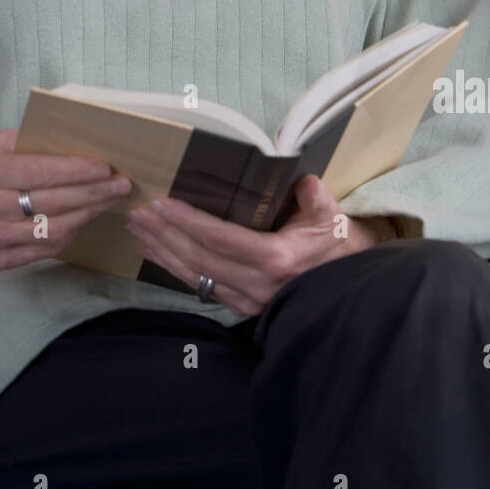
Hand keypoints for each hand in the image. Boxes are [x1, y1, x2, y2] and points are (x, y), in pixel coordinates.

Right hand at [0, 128, 132, 269]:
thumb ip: (26, 143)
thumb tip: (74, 142)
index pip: (36, 172)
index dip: (74, 170)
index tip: (104, 167)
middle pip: (50, 202)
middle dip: (92, 192)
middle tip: (121, 184)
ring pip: (52, 229)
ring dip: (88, 214)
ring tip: (110, 200)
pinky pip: (45, 249)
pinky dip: (71, 233)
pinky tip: (87, 218)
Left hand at [124, 174, 395, 316]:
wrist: (352, 287)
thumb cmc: (340, 246)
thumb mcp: (334, 218)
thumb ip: (317, 199)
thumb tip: (303, 182)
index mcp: (277, 259)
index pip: (222, 239)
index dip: (189, 222)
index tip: (162, 204)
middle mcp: (258, 284)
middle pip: (199, 258)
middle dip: (164, 234)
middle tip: (137, 211)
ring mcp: (248, 300)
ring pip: (195, 276)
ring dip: (162, 251)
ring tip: (137, 228)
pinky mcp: (243, 306)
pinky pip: (201, 286)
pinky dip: (175, 268)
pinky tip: (157, 252)